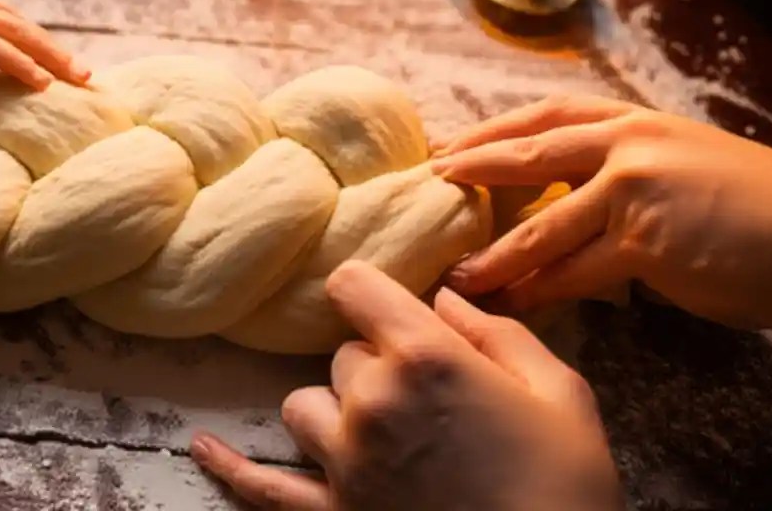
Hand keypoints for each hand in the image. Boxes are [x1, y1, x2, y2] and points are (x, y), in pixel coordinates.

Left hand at [0, 0, 88, 90]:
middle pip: (15, 29)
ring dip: (45, 41)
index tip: (48, 86)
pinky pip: (0, 14)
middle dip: (52, 52)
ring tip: (72, 64)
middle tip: (86, 76)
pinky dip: (24, 28)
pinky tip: (31, 38)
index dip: (19, 65)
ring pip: (13, 20)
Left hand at [190, 262, 620, 510]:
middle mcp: (372, 402)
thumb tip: (444, 296)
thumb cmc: (567, 483)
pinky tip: (203, 447)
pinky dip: (231, 468)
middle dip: (377, 365)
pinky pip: (263, 486)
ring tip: (381, 433)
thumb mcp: (560, 392)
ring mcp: (344, 462)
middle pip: (342, 354)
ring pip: (304, 405)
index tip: (382, 306)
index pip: (354, 285)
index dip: (368, 291)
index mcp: (426, 358)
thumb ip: (496, 331)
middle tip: (429, 400)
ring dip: (334, 410)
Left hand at [430, 96, 771, 336]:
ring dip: (493, 253)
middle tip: (428, 188)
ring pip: (540, 224)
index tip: (452, 144)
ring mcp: (633, 189)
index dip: (492, 129)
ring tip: (456, 273)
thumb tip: (567, 202)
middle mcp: (627, 144)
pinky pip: (572, 270)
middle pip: (528, 153)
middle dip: (472, 171)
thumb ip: (622, 175)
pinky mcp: (643, 240)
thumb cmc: (752, 210)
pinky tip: (510, 302)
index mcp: (635, 121)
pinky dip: (536, 289)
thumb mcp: (682, 167)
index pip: (545, 115)